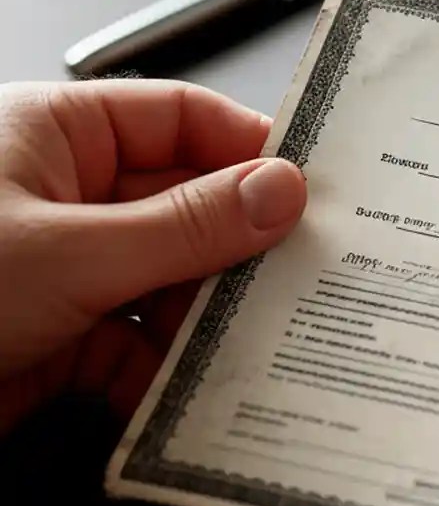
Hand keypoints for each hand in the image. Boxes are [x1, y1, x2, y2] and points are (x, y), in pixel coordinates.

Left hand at [0, 79, 306, 434]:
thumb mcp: (67, 250)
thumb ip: (183, 226)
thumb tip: (279, 193)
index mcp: (56, 136)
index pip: (179, 119)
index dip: (249, 148)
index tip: (314, 185)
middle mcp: (66, 196)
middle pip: (186, 205)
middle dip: (241, 243)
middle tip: (307, 269)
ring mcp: (67, 269)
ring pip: (172, 280)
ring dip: (212, 314)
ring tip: (264, 335)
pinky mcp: (63, 338)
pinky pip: (142, 345)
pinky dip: (172, 369)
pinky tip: (200, 386)